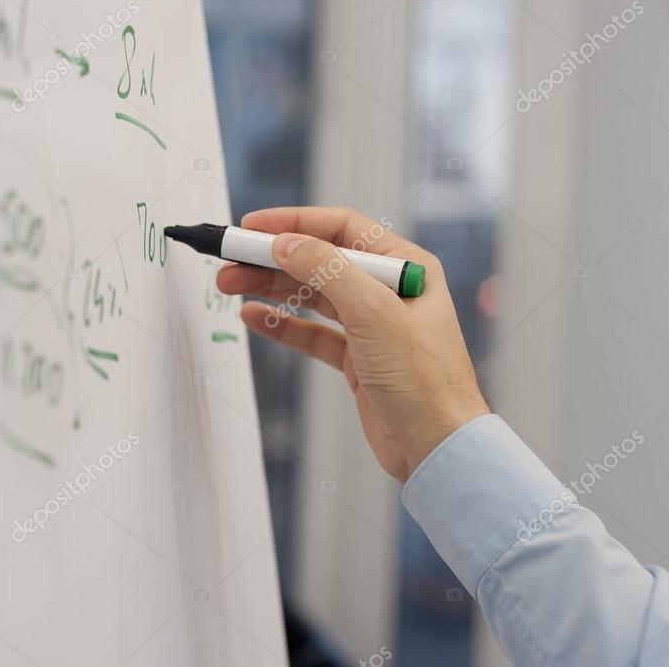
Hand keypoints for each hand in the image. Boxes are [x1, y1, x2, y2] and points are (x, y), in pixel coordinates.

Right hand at [216, 207, 489, 481]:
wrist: (437, 445)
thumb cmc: (425, 380)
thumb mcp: (373, 313)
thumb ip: (327, 271)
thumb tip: (287, 243)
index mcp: (406, 266)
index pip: (343, 228)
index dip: (295, 223)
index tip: (253, 227)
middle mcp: (390, 291)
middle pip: (321, 261)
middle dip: (274, 258)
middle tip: (232, 260)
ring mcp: (373, 326)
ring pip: (313, 296)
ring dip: (272, 288)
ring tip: (231, 284)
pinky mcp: (359, 359)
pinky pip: (313, 333)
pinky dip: (283, 325)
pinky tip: (254, 317)